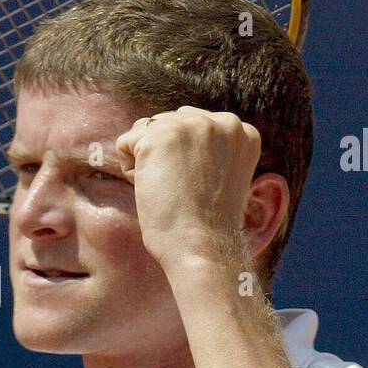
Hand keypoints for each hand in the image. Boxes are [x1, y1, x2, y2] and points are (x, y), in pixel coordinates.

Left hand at [114, 106, 261, 267]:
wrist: (202, 247)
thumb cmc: (207, 224)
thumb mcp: (220, 174)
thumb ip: (207, 148)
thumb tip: (171, 135)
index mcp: (243, 130)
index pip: (193, 125)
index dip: (186, 160)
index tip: (200, 187)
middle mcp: (222, 120)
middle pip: (168, 122)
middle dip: (165, 156)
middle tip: (184, 192)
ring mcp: (192, 124)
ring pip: (145, 130)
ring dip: (146, 161)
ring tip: (170, 190)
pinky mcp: (160, 135)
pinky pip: (125, 143)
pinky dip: (129, 170)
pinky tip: (153, 190)